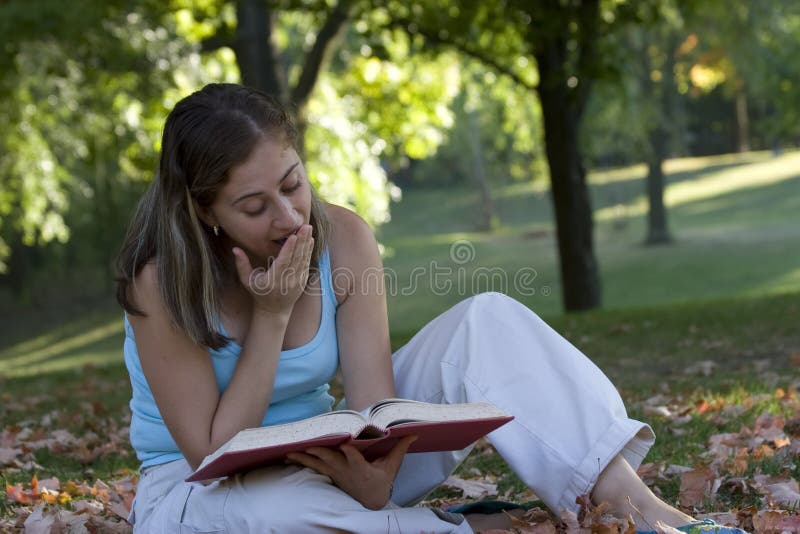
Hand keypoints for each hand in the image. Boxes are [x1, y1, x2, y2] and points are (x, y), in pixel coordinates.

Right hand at [232, 225, 313, 314]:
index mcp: (273, 280)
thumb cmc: (258, 293)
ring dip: (307, 244)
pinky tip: (310, 240)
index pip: (282, 263)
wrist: (274, 310)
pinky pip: (306, 263)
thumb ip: (242, 264)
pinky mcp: (303, 280)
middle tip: (305, 226)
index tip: (293, 236)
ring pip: (303, 260)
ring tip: (308, 229)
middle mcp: (287, 281)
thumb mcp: (247, 280)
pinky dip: (309, 251)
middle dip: (301, 241)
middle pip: (296, 259)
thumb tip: (235, 249)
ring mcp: (297, 281)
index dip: (289, 249)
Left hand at [285, 435, 416, 509]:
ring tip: (290, 451)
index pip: (355, 460)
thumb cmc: (381, 480)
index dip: (349, 453)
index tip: (344, 445)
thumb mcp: (392, 466)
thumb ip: (400, 448)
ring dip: (304, 458)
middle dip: (320, 454)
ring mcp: (336, 474)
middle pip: (331, 461)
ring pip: (318, 465)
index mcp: (362, 469)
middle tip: (309, 445)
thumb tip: (414, 433)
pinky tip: (288, 457)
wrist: (369, 501)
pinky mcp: (329, 475)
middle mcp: (346, 472)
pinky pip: (313, 467)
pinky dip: (301, 462)